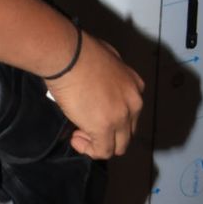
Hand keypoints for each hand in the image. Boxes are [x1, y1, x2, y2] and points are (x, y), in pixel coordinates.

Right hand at [47, 35, 143, 158]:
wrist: (67, 55)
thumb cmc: (80, 52)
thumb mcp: (107, 58)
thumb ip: (111, 75)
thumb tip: (101, 84)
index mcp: (135, 86)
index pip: (130, 112)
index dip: (113, 117)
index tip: (94, 113)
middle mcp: (134, 103)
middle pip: (127, 131)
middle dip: (108, 133)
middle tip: (85, 125)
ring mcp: (121, 117)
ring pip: (118, 146)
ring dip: (99, 144)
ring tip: (79, 134)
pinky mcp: (105, 128)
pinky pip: (102, 151)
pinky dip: (89, 149)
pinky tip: (75, 139)